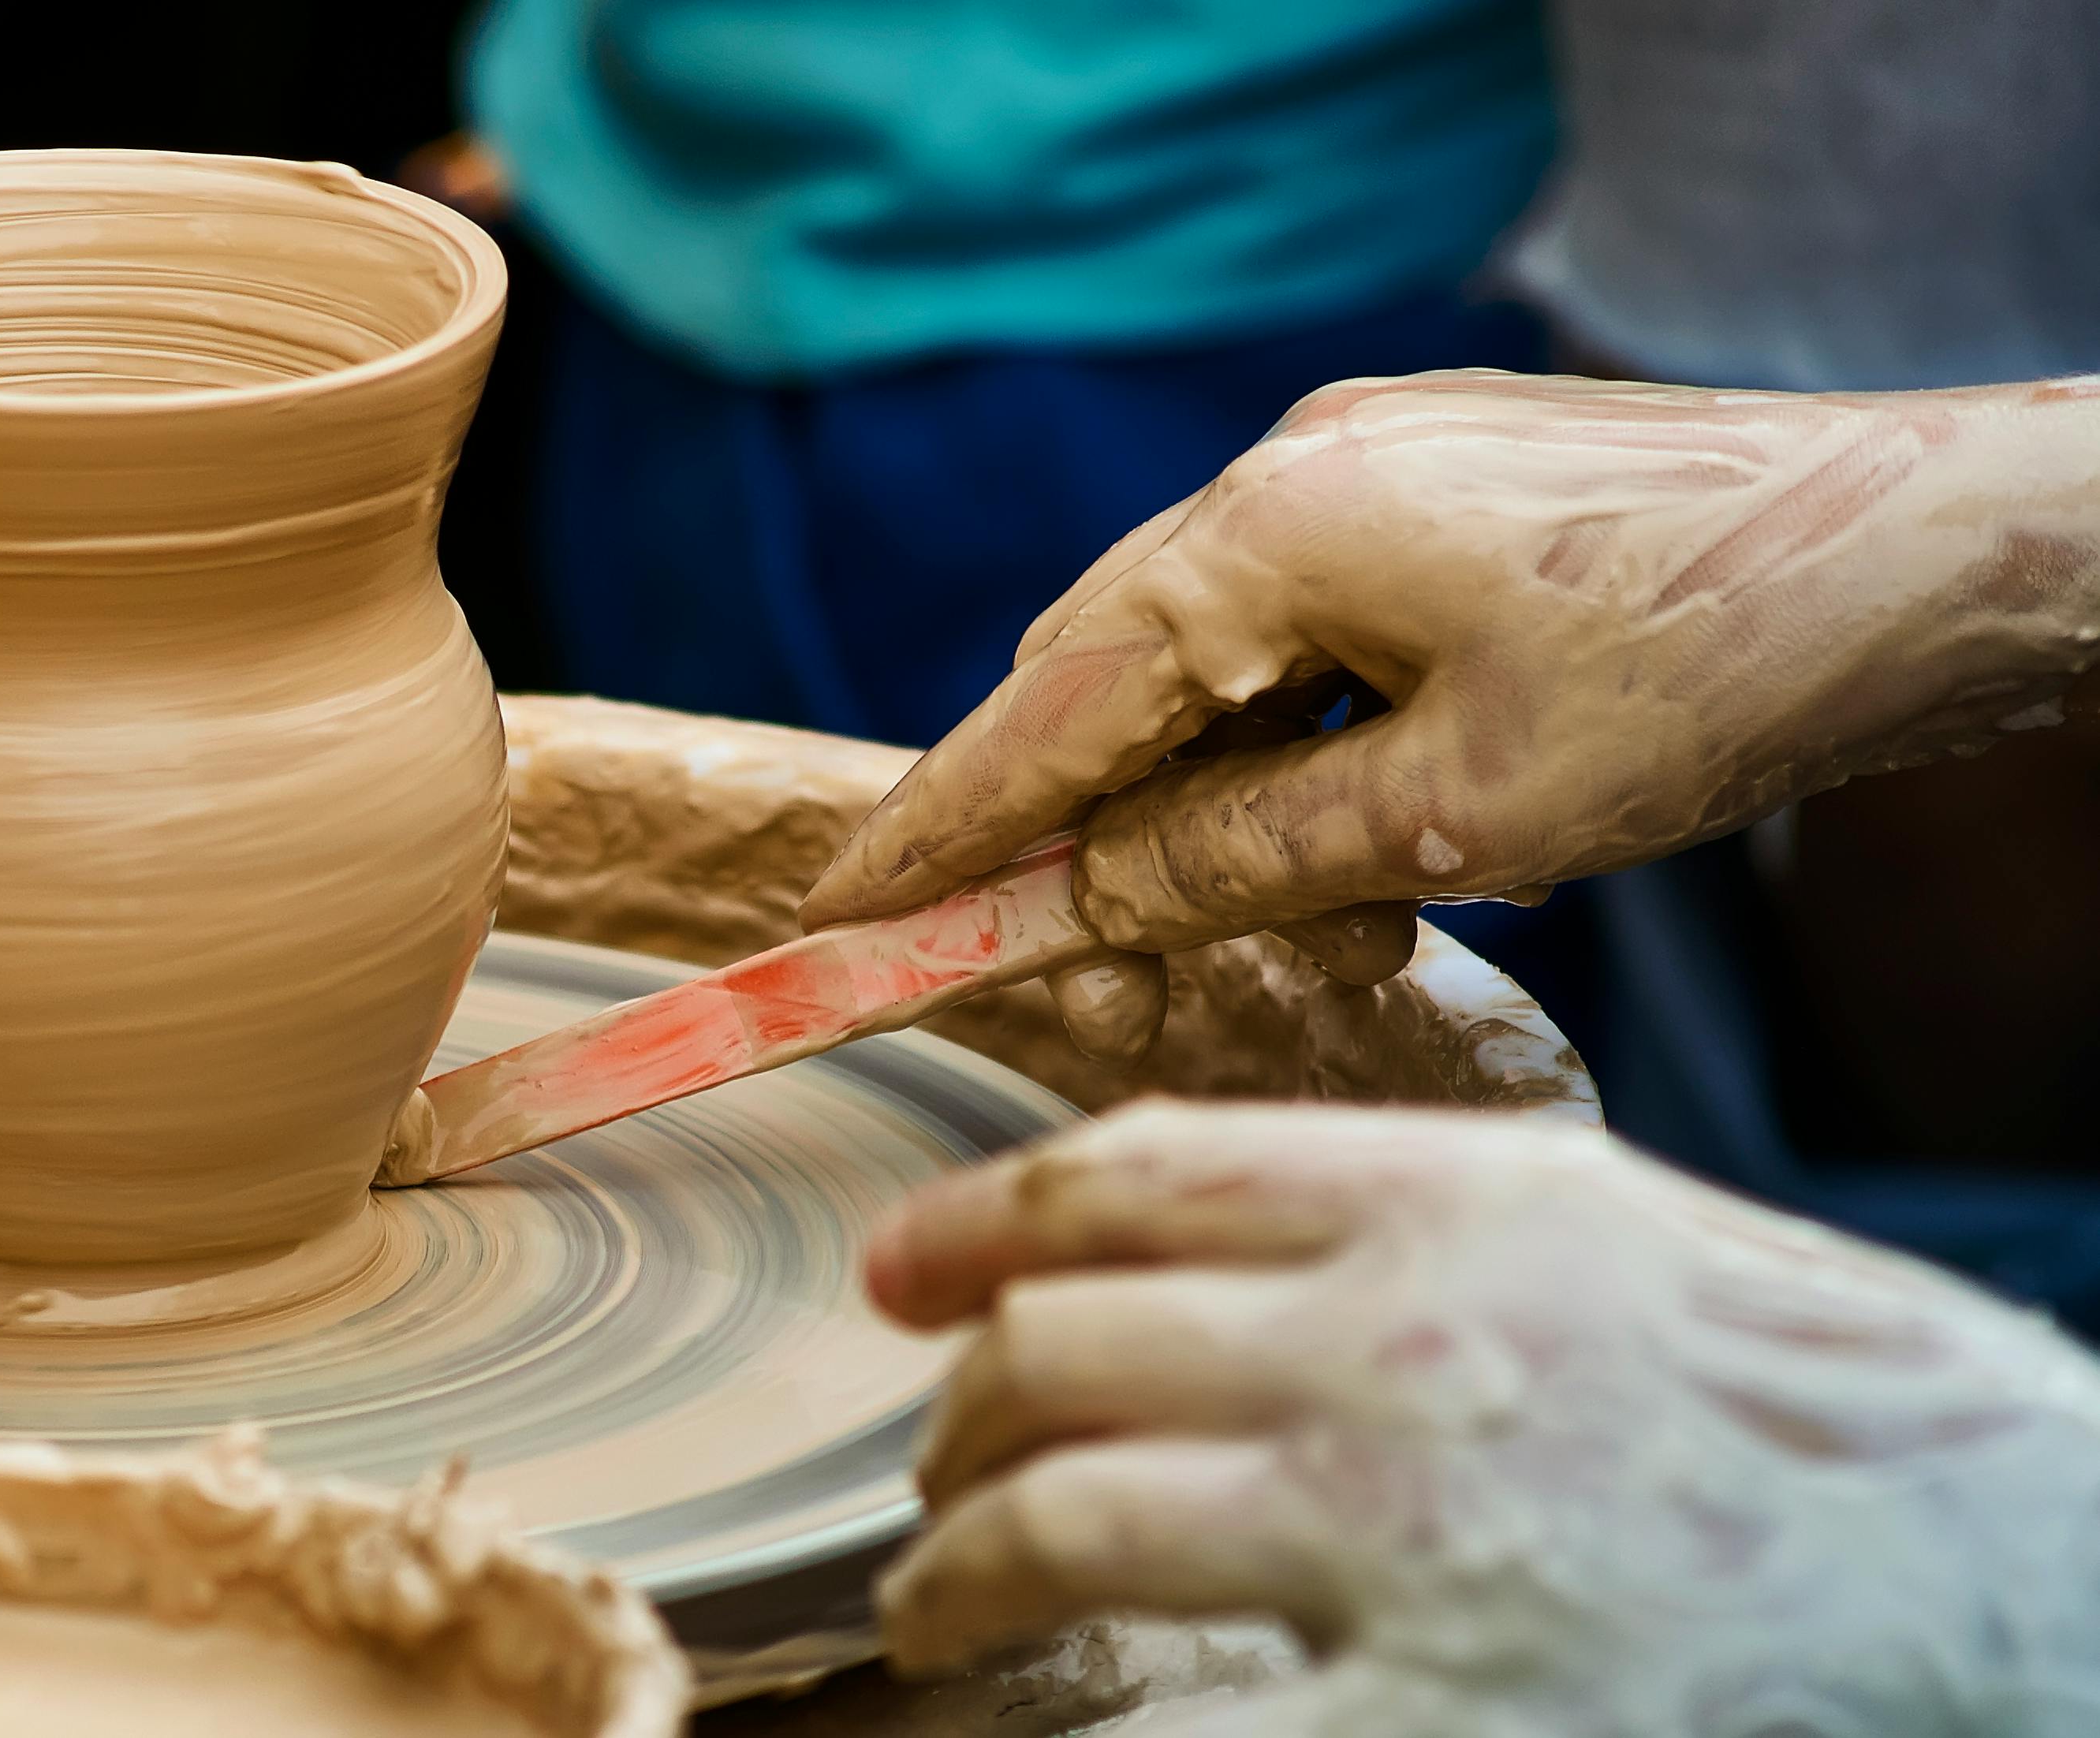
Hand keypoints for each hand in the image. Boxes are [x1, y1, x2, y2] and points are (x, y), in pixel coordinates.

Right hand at [805, 374, 2099, 972]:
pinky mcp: (1434, 484)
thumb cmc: (1715, 673)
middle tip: (1061, 950)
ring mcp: (1369, 459)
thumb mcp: (1450, 812)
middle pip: (1115, 670)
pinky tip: (1370, 826)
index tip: (848, 899)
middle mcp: (1295, 464)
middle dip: (1088, 824)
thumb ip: (1234, 856)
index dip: (944, 818)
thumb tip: (1082, 898)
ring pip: (1217, 656)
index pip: (1050, 704)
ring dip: (1222, 796)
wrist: (1940, 549)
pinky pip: (1306, 624)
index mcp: (1272, 527)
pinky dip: (1300, 737)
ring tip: (1318, 921)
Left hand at [868, 1101, 2099, 1735]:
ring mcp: (1405, 1543)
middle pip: (1060, 1347)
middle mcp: (1406, 1352)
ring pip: (1058, 1520)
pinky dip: (1061, 1729)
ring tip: (940, 1606)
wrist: (2038, 1590)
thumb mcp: (1631, 1245)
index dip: (977, 1223)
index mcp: (1456, 1207)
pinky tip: (1039, 1732)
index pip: (1128, 1174)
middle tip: (937, 1475)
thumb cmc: (1843, 1428)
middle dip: (958, 1415)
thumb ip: (1421, 1219)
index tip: (899, 1270)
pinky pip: (1160, 1726)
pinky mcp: (1428, 1726)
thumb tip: (1205, 1237)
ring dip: (958, 1566)